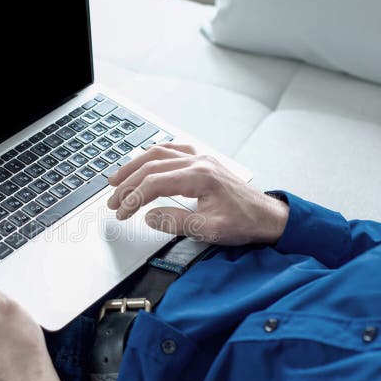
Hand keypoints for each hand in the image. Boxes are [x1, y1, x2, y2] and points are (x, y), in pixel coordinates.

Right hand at [107, 143, 288, 245]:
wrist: (268, 216)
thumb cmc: (244, 222)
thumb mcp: (210, 230)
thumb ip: (176, 223)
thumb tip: (149, 217)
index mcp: (200, 177)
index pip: (154, 183)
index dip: (133, 198)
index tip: (121, 213)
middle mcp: (199, 162)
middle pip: (151, 166)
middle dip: (127, 185)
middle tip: (113, 201)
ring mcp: (201, 158)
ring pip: (158, 153)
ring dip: (134, 166)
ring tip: (116, 180)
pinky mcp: (203, 161)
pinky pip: (172, 150)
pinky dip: (152, 155)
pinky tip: (143, 162)